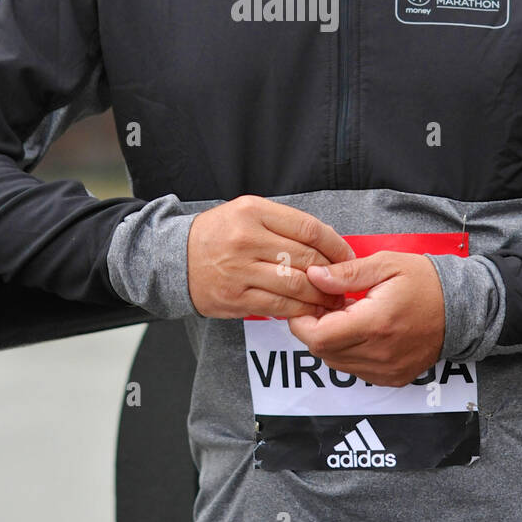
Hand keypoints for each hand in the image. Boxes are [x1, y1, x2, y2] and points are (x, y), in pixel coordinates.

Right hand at [186, 195, 355, 318]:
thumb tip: (328, 241)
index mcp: (253, 211)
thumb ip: (284, 223)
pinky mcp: (234, 297)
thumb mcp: (247, 212)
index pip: (308, 228)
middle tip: (344, 283)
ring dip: (320, 296)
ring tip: (331, 300)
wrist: (175, 257)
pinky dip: (299, 310)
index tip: (346, 257)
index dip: (335, 245)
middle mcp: (246, 239)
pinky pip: (278, 306)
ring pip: (296, 285)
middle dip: (332, 274)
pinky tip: (308, 310)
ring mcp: (239, 270)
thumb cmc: (219, 234)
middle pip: (306, 258)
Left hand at [288, 252, 444, 385]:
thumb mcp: (386, 264)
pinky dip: (349, 352)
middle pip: (323, 352)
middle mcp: (380, 354)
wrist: (463, 308)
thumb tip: (314, 276)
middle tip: (326, 305)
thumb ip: (346, 273)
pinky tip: (360, 331)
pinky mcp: (393, 378)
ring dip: (331, 341)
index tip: (307, 303)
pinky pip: (356, 370)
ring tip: (345, 316)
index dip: (302, 322)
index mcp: (376, 323)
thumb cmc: (425, 282)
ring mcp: (387, 370)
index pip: (318, 337)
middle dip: (314, 329)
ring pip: (337, 363)